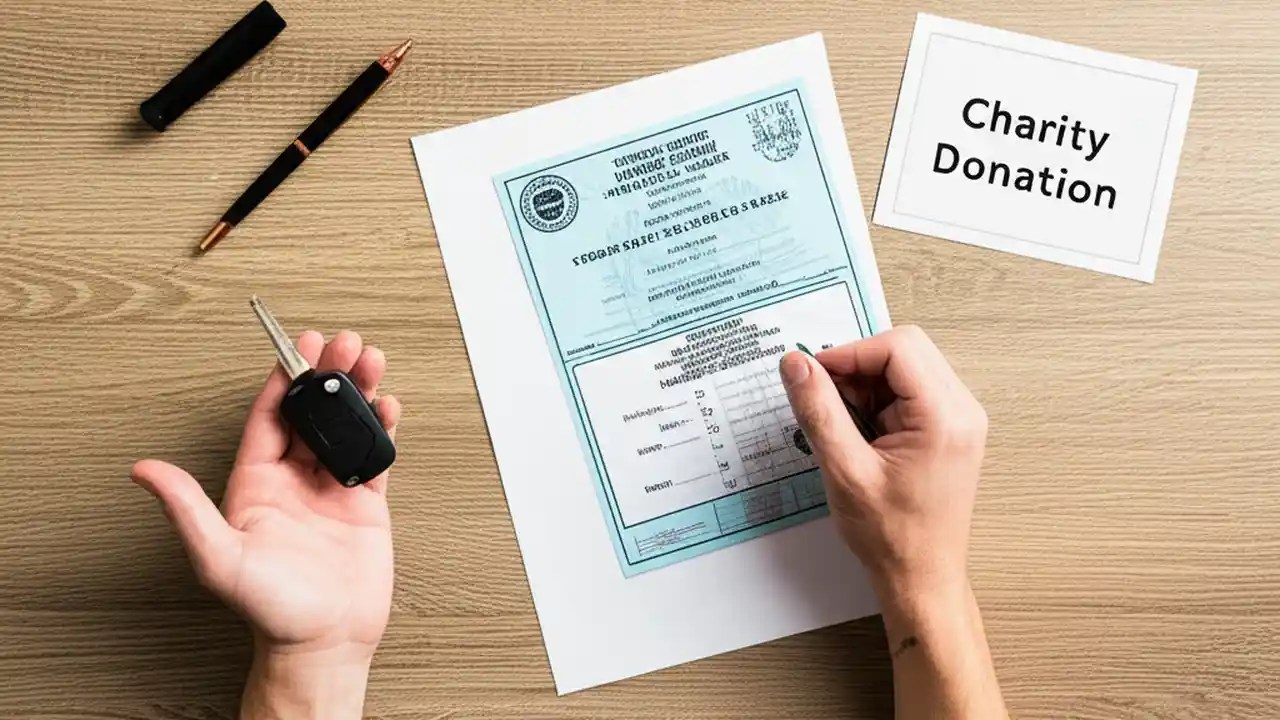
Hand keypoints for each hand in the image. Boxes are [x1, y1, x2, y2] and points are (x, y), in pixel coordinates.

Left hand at [132, 331, 398, 718]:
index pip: (269, 418)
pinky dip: (382, 428)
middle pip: (312, 413)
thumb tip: (143, 470)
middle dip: (328, 374)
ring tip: (370, 362)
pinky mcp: (364, 505)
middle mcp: (293, 482)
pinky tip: (388, 407)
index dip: (284, 379)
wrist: (323, 644)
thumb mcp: (219, 557)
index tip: (297, 347)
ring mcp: (330, 491)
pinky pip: (373, 455)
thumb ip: (186, 509)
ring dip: (358, 393)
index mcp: (255, 485)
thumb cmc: (271, 611)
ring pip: (344, 427)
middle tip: (342, 343)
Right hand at [779, 326, 986, 598]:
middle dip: (857, 367)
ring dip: (866, 384)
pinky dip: (878, 399)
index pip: (897, 347)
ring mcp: (959, 418)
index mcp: (945, 417)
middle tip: (826, 401)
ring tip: (845, 427)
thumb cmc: (890, 535)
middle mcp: (962, 409)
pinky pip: (910, 389)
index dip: (848, 353)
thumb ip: (819, 411)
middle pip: (905, 350)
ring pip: (906, 366)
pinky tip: (861, 433)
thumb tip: (795, 364)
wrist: (921, 577)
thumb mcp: (844, 471)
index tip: (812, 376)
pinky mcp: (949, 428)